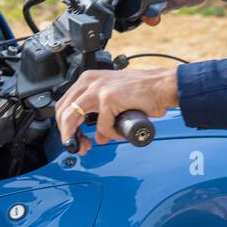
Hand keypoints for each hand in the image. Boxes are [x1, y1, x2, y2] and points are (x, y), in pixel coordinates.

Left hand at [55, 68, 179, 154]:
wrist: (163, 86)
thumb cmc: (143, 93)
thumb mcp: (114, 103)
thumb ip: (100, 117)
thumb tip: (96, 138)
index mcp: (88, 80)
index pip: (64, 105)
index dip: (65, 126)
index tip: (74, 139)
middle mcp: (89, 81)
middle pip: (63, 112)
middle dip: (68, 134)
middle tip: (79, 146)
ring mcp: (98, 88)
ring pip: (72, 118)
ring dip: (78, 137)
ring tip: (89, 145)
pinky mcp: (108, 98)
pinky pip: (101, 126)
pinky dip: (110, 134)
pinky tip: (120, 133)